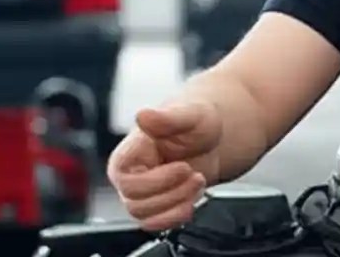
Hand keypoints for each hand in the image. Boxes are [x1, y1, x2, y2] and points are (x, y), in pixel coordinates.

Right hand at [106, 100, 223, 230]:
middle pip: (136, 204)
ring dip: (178, 203)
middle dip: (173, 192)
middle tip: (194, 173)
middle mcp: (131, 175)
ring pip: (147, 217)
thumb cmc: (198, 123)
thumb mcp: (190, 114)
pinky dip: (178, 215)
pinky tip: (192, 198)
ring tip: (197, 181)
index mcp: (130, 152)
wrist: (216, 138)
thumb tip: (143, 115)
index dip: (155, 180)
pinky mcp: (157, 205)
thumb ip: (167, 117)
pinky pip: (157, 225)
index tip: (183, 167)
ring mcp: (143, 193)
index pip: (123, 180)